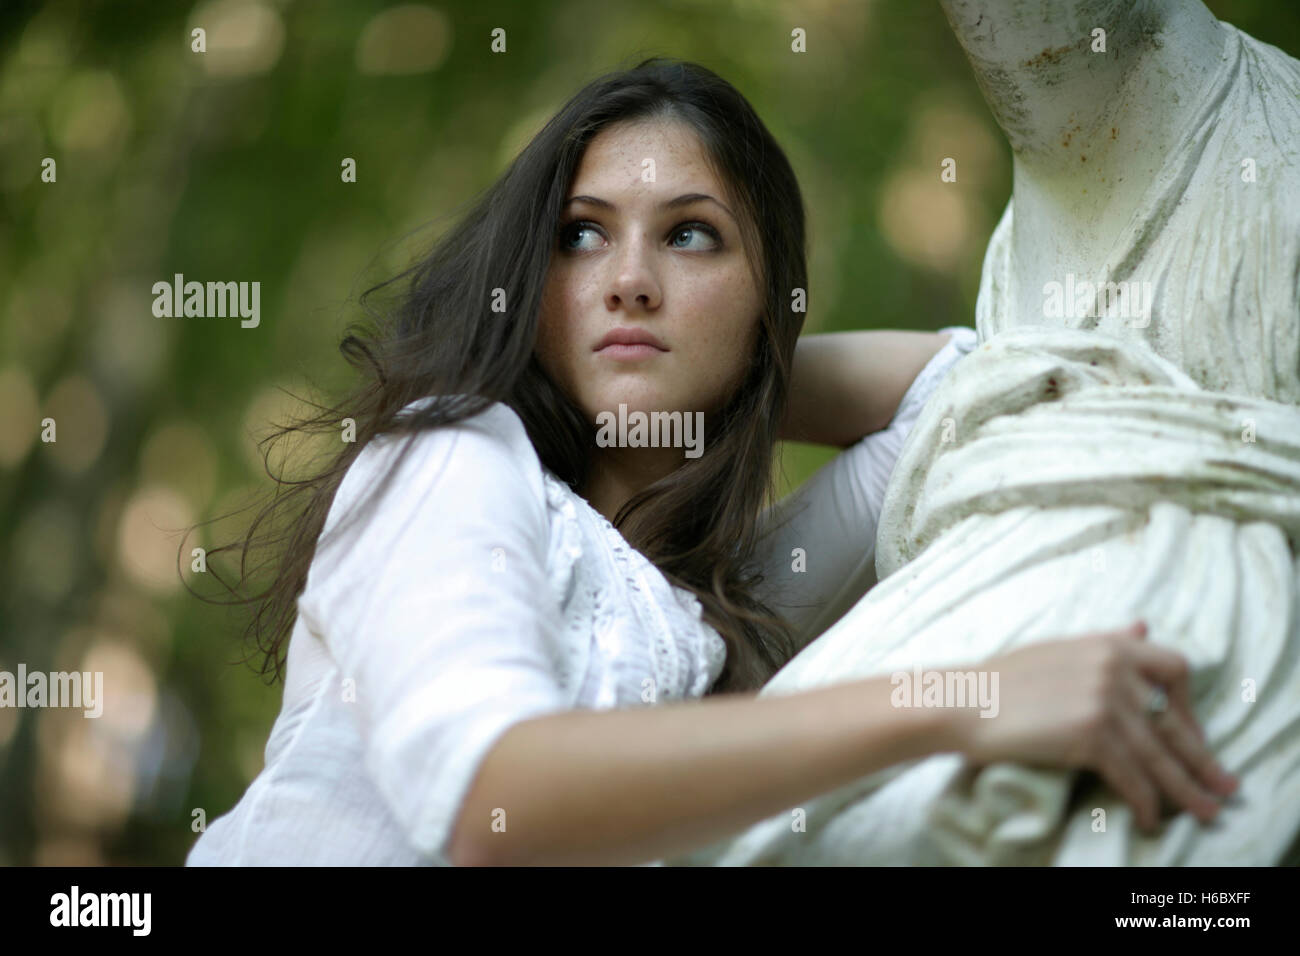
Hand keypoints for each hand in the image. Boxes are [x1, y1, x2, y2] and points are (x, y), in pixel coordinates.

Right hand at [953, 621, 1237, 831]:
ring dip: (1186, 790)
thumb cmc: (1001, 679)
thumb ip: (1104, 643)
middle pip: (1174, 721)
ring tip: (1203, 812)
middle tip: (1224, 787)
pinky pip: (1132, 776)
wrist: (964, 700)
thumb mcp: (1058, 650)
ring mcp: (1105, 700)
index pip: (1174, 668)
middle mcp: (1113, 668)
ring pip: (1159, 756)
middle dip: (1202, 760)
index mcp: (1107, 644)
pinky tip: (1150, 817)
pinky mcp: (1091, 734)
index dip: (1188, 706)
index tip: (1190, 732)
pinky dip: (1145, 802)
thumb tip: (1141, 626)